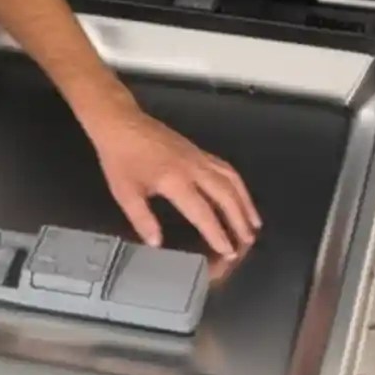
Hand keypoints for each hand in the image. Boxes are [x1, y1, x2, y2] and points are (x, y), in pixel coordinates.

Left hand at [88, 108, 260, 256]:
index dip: (217, 233)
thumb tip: (157, 243)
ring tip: (253, 224)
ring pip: (231, 180)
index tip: (228, 251)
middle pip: (226, 196)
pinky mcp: (199, 151)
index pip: (202, 212)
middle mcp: (194, 168)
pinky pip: (226, 169)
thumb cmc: (120, 158)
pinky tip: (240, 196)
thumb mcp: (125, 192)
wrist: (121, 123)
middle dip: (239, 221)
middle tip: (247, 242)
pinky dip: (238, 185)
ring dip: (245, 203)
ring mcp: (199, 157)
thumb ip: (142, 219)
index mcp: (175, 180)